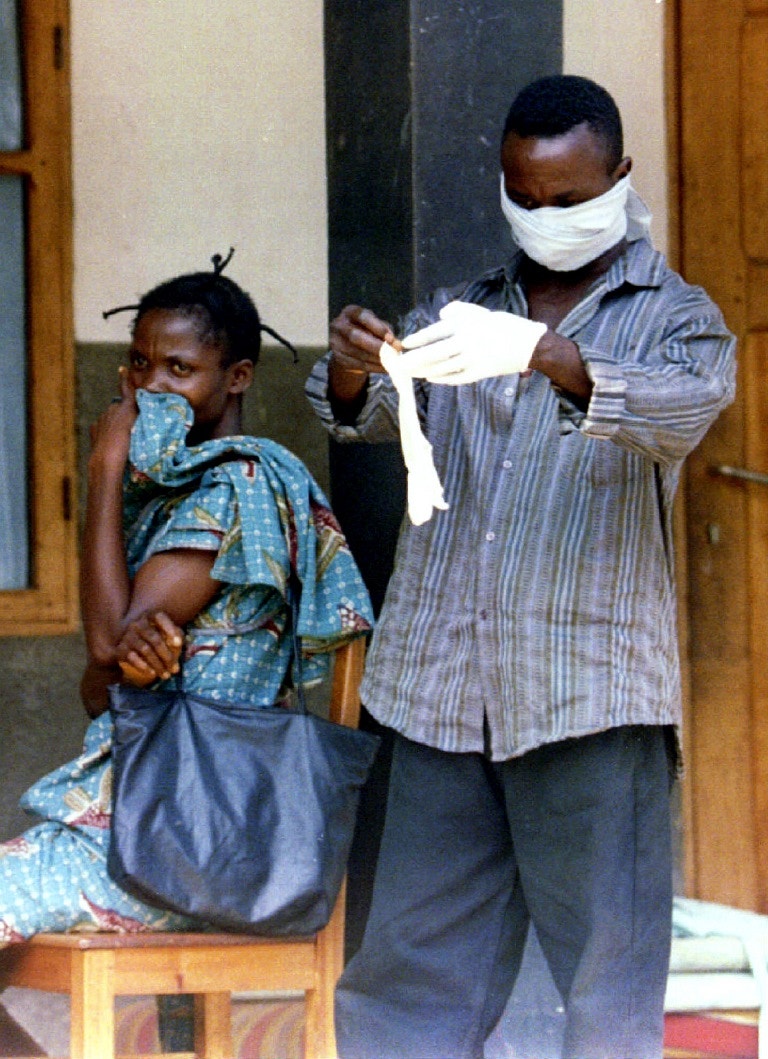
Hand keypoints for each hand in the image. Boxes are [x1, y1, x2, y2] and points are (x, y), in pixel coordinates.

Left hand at [88, 367, 138, 471]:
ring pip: (111, 417)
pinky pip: (102, 426)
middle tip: (132, 427)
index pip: (126, 389)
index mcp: (125, 408)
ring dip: (116, 424)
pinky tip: (111, 443)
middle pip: (120, 407)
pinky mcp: (95, 428)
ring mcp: (102, 418)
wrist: (106, 460)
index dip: (125, 378)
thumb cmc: (128, 445)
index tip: (122, 368)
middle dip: (125, 413)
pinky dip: (107, 432)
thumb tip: (134, 410)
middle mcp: (112, 409)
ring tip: (123, 439)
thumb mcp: (139, 429)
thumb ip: (135, 413)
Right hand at [116, 610, 183, 686]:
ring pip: (145, 650)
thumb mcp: (167, 631)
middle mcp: (138, 623)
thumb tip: (189, 648)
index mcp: (151, 615)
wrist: (131, 639)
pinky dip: (143, 666)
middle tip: (175, 669)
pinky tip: (152, 673)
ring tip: (166, 675)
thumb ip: (178, 636)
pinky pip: (132, 658)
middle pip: (155, 639)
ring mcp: (128, 636)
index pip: (161, 618)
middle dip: (167, 656)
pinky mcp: (121, 648)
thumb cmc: (156, 634)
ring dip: (157, 664)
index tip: (179, 644)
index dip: (170, 630)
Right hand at [329, 305, 398, 376]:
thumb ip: (385, 330)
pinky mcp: (338, 358)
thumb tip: (395, 343)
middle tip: (392, 353)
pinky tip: (384, 368)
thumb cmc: (368, 329)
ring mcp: (335, 342)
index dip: (378, 327)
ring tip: (391, 362)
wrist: (349, 344)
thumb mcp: (376, 324)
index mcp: (350, 312)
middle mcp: (339, 325)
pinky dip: (373, 367)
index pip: (363, 317)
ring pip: (357, 353)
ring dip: (377, 359)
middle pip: (356, 337)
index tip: (391, 338)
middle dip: (376, 346)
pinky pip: (357, 364)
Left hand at [399, 301, 546, 384]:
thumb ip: (458, 310)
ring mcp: (472, 360)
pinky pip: (455, 378)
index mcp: (466, 325)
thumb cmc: (502, 325)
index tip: (404, 344)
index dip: (418, 339)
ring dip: (423, 371)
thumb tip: (440, 315)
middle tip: (398, 364)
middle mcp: (467, 342)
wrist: (528, 345)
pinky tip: (430, 378)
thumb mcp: (480, 311)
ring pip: (442, 368)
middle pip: (434, 353)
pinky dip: (441, 378)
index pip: (435, 332)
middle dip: (414, 360)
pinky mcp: (478, 373)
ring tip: (410, 372)